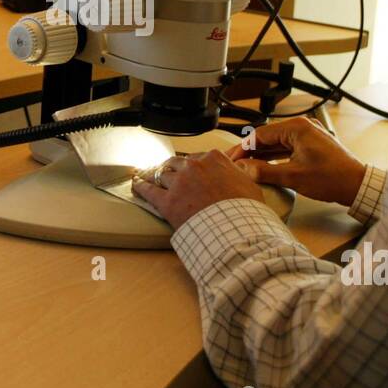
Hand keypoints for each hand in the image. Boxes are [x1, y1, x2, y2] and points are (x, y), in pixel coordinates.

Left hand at [131, 150, 264, 231]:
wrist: (234, 229)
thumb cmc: (245, 211)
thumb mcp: (250, 185)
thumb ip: (238, 174)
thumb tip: (237, 171)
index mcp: (214, 159)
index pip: (199, 157)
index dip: (195, 166)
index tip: (193, 170)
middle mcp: (193, 167)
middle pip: (177, 163)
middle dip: (174, 168)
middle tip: (171, 173)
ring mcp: (178, 183)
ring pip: (161, 174)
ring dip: (156, 175)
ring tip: (149, 176)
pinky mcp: (167, 202)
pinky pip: (148, 191)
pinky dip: (141, 186)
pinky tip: (137, 184)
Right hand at [226, 117, 366, 206]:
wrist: (357, 185)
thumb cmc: (332, 178)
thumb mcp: (293, 177)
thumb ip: (264, 171)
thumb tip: (244, 169)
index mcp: (297, 128)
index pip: (261, 134)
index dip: (242, 148)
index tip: (231, 159)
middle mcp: (303, 127)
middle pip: (267, 137)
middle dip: (250, 151)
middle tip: (234, 163)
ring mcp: (308, 135)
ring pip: (277, 143)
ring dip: (261, 154)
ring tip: (245, 165)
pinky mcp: (312, 145)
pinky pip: (287, 148)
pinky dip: (274, 156)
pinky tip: (263, 165)